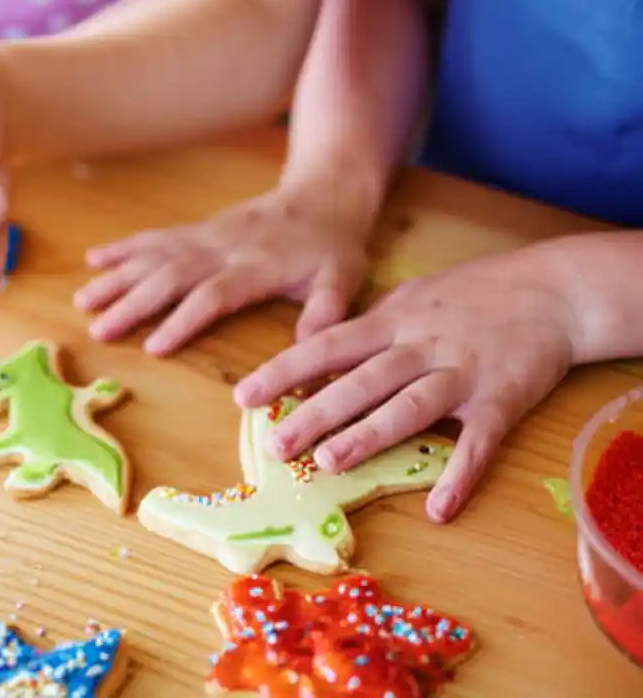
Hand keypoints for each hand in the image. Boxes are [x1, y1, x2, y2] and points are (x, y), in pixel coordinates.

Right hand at [75, 180, 371, 354]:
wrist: (322, 194)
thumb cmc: (332, 247)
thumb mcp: (344, 278)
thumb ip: (327, 309)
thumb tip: (310, 343)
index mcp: (256, 267)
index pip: (212, 294)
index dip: (182, 320)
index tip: (152, 346)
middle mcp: (222, 249)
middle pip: (170, 276)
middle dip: (132, 302)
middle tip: (98, 329)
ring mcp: (205, 236)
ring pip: (153, 255)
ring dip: (117, 277)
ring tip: (83, 300)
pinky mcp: (196, 230)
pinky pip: (154, 238)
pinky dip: (122, 248)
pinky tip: (93, 259)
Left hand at [234, 248, 578, 521]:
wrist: (554, 289)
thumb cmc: (473, 294)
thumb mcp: (411, 298)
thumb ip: (368, 328)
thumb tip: (315, 352)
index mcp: (392, 321)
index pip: (326, 346)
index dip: (283, 370)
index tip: (243, 396)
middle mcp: (421, 346)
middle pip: (361, 381)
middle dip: (315, 414)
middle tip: (276, 446)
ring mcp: (462, 373)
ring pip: (409, 406)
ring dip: (369, 436)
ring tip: (330, 463)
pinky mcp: (503, 399)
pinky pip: (480, 443)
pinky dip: (460, 476)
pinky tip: (439, 509)